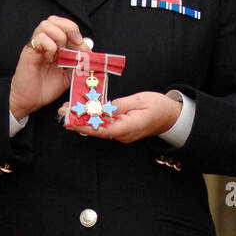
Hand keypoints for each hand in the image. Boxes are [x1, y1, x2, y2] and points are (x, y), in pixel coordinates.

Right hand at [9, 16, 87, 119]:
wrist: (29, 102)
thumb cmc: (45, 89)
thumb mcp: (68, 77)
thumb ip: (77, 65)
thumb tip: (89, 53)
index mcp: (54, 45)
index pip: (65, 27)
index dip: (77, 35)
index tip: (85, 50)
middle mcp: (44, 42)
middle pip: (54, 20)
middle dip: (69, 29)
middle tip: (75, 45)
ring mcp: (36, 46)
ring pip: (46, 25)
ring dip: (58, 37)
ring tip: (60, 53)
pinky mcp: (28, 52)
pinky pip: (40, 38)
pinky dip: (49, 46)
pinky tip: (50, 59)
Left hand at [57, 90, 181, 142]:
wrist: (172, 117)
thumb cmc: (159, 107)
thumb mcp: (139, 100)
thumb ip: (119, 105)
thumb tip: (102, 107)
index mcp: (128, 127)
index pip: (102, 129)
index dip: (85, 126)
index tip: (70, 121)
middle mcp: (123, 134)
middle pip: (97, 129)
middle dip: (79, 121)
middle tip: (63, 112)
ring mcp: (122, 134)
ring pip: (99, 128)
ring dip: (84, 120)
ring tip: (68, 110)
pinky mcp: (121, 130)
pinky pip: (105, 125)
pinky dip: (93, 119)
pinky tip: (83, 111)